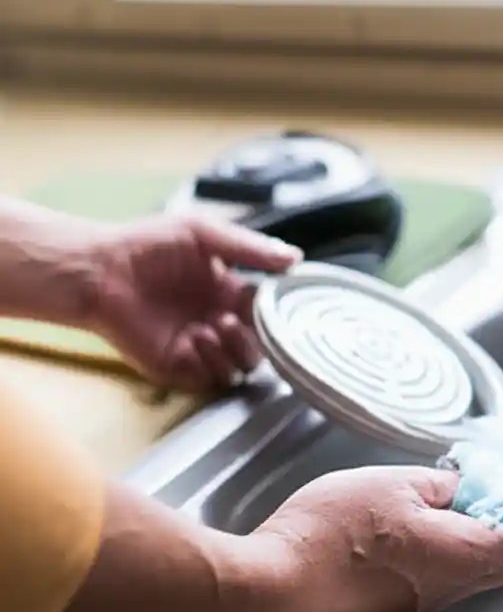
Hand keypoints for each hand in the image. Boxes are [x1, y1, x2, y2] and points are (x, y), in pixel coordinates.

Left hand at [86, 215, 301, 391]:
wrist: (98, 270)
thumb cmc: (145, 245)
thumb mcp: (203, 233)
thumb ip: (250, 247)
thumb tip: (294, 258)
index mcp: (227, 292)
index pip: (268, 308)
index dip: (278, 308)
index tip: (283, 300)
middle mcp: (217, 321)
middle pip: (262, 343)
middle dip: (261, 333)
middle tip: (244, 316)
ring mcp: (199, 347)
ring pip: (242, 365)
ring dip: (238, 348)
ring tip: (217, 324)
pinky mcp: (176, 366)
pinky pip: (210, 378)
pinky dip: (212, 361)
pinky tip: (197, 337)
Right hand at [247, 466, 502, 611]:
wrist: (269, 592)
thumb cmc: (328, 539)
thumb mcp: (392, 485)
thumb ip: (439, 483)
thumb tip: (464, 486)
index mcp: (463, 555)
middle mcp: (452, 590)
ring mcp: (424, 604)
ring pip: (474, 570)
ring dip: (479, 534)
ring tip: (464, 497)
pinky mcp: (395, 606)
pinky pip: (440, 577)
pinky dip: (446, 548)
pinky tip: (422, 523)